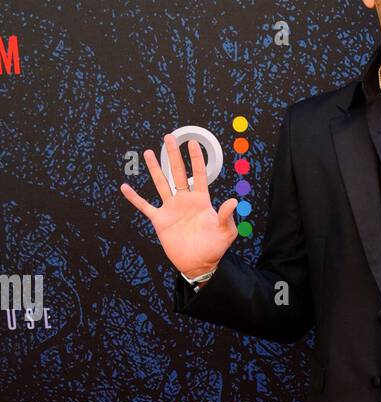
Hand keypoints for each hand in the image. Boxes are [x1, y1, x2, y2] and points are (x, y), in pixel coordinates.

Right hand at [120, 134, 238, 274]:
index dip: (196, 159)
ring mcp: (171, 209)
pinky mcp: (160, 220)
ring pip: (161, 184)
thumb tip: (233, 201)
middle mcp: (184, 201)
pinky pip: (145, 206)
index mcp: (201, 201)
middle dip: (173, 155)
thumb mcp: (225, 232)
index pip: (198, 175)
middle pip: (177, 173)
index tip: (192, 143)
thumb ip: (227, 216)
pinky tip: (126, 187)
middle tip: (169, 138)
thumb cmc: (214, 248)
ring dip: (155, 169)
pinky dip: (135, 198)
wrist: (198, 264)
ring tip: (149, 153)